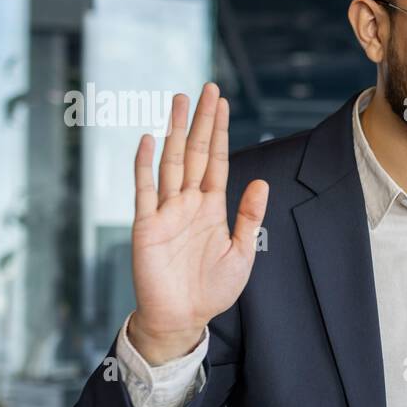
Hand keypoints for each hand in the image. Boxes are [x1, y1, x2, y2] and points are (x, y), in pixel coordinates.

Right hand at [128, 83, 267, 364]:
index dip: (219, 132)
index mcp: (212, 207)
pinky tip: (149, 140)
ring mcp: (166, 211)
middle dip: (201, 121)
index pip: (216, 160)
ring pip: (170, 162)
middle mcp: (188, 203)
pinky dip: (145, 165)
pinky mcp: (147, 226)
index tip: (222, 103)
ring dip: (174, 131)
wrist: (183, 317)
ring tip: (178, 101)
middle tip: (206, 89)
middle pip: (194, 152)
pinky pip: (145, 190)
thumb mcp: (241, 253)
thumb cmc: (212, 289)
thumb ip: (249, 217)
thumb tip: (261, 182)